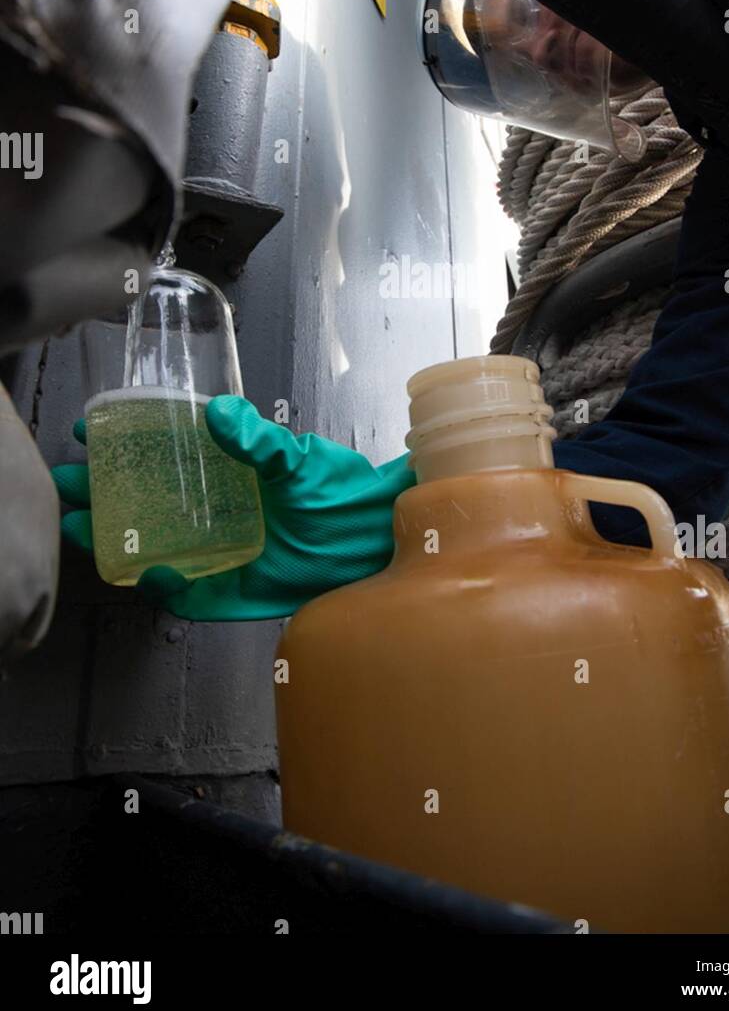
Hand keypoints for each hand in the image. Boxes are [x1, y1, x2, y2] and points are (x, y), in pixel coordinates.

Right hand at [52, 396, 415, 620]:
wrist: (379, 535)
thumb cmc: (340, 490)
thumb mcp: (296, 458)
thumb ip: (257, 440)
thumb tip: (219, 413)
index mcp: (226, 475)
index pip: (161, 458)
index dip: (122, 447)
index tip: (89, 433)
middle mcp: (219, 514)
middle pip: (146, 508)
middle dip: (102, 498)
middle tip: (67, 490)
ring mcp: (226, 553)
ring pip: (157, 552)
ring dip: (118, 544)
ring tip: (83, 530)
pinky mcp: (240, 592)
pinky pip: (193, 597)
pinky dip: (168, 591)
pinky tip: (150, 574)